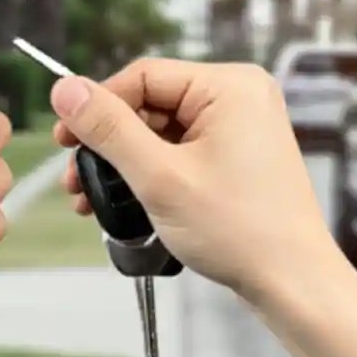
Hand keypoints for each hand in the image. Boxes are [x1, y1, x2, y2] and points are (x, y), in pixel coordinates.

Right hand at [50, 60, 340, 302]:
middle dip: (109, 142)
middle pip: (152, 102)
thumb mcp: (159, 177)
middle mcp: (242, 96)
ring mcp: (244, 126)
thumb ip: (109, 130)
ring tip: (92, 198)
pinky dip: (153, 173)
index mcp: (231, 86)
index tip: (63, 137)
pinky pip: (184, 149)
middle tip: (74, 177)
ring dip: (125, 162)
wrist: (292, 280)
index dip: (97, 105)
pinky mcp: (241, 154)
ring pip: (164, 130)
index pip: (144, 76)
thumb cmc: (242, 231)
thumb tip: (66, 90)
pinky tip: (126, 201)